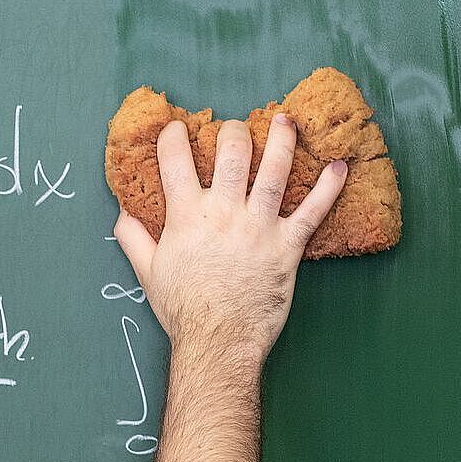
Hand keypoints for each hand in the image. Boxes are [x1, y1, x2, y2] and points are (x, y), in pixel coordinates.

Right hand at [114, 114, 346, 360]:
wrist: (218, 340)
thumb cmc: (183, 309)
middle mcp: (224, 214)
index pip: (175, 163)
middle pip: (232, 155)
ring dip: (282, 141)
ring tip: (284, 121)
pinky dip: (328, 187)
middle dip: (233, 132)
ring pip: (274, 171)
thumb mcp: (148, 272)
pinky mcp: (288, 246)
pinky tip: (338, 167)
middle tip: (234, 129)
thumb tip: (122, 214)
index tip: (176, 129)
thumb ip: (134, 238)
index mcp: (187, 218)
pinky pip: (313, 210)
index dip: (173, 137)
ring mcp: (259, 227)